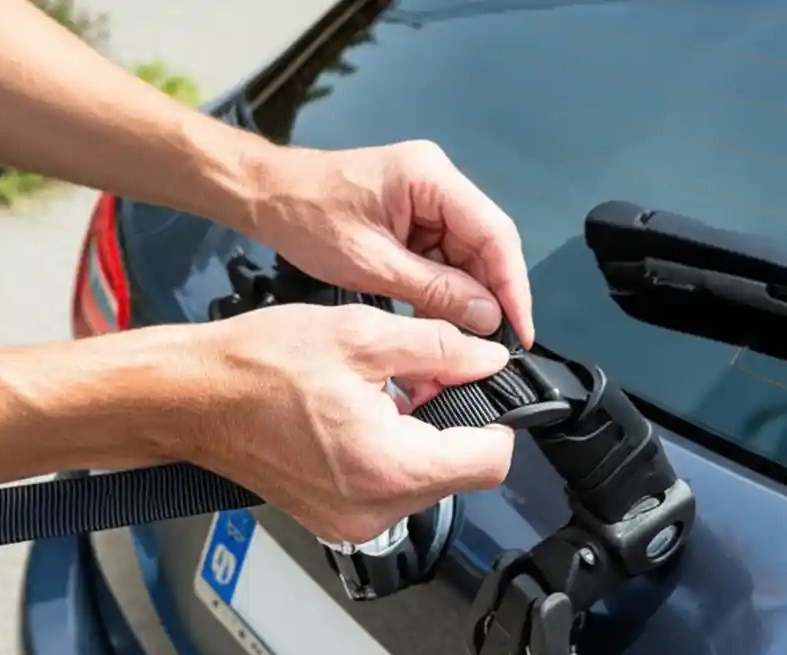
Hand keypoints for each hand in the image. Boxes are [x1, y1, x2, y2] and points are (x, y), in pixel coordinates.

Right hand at [150, 303, 514, 542]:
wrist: (188, 398)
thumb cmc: (255, 366)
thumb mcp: (361, 334)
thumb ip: (440, 348)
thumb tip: (488, 359)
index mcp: (389, 467)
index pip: (492, 461)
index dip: (498, 416)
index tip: (481, 385)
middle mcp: (374, 510)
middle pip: (460, 472)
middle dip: (452, 421)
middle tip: (418, 377)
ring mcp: (351, 522)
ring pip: (426, 480)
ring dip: (421, 435)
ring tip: (378, 393)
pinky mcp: (333, 519)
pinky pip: (389, 489)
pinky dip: (390, 452)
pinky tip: (358, 415)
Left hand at [239, 139, 534, 346]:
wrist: (266, 197)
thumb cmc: (306, 217)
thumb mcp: (372, 264)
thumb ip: (435, 290)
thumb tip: (487, 317)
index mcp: (430, 177)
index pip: (494, 234)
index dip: (513, 286)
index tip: (520, 329)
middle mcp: (437, 181)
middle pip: (485, 244)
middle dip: (490, 296)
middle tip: (494, 344)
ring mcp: (427, 197)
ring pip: (466, 255)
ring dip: (465, 297)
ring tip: (463, 340)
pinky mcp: (413, 215)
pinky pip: (442, 256)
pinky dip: (442, 289)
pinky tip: (437, 320)